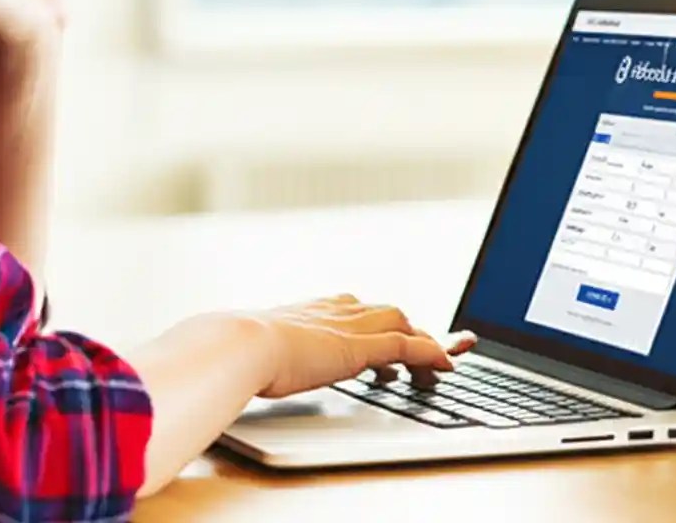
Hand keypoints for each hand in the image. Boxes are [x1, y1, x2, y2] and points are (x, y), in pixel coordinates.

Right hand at [245, 294, 476, 398]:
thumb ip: (255, 354)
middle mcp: (334, 311)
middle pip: (384, 311)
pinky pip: (407, 347)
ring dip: (423, 341)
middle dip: (407, 328)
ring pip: (402, 324)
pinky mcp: (361, 348)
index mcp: (308, 310)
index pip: (353, 309)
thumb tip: (231, 363)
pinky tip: (444, 367)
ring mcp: (349, 327)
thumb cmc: (234, 350)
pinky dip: (430, 354)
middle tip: (420, 348)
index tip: (379, 331)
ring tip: (436, 364)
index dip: (372, 320)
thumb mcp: (251, 351)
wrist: (238, 345)